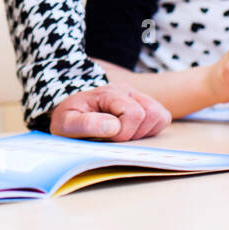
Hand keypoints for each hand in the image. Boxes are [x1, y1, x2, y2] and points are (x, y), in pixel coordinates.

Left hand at [47, 83, 170, 140]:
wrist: (70, 109)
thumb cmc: (68, 117)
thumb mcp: (66, 123)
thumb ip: (86, 124)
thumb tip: (114, 127)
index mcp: (109, 93)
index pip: (133, 113)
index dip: (124, 133)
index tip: (107, 138)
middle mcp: (127, 91)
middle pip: (151, 114)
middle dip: (134, 133)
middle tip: (115, 137)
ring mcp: (138, 97)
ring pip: (160, 116)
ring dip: (144, 132)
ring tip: (123, 135)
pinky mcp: (145, 105)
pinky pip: (162, 118)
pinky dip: (151, 130)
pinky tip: (132, 133)